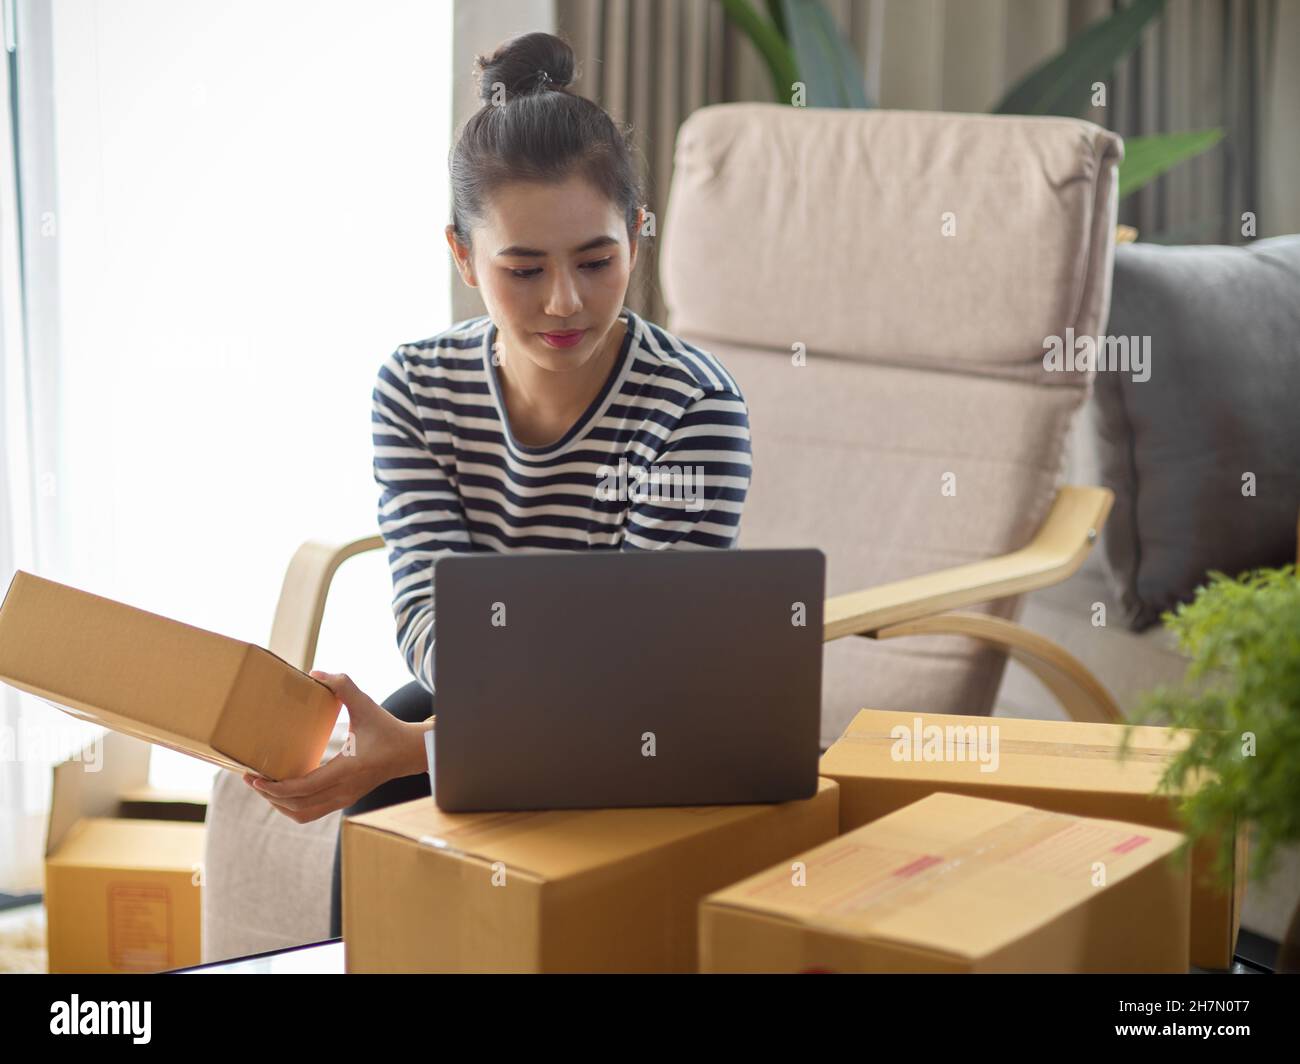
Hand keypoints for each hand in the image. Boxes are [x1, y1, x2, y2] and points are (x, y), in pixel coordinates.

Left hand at [241, 671, 428, 823]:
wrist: (409, 753)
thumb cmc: (387, 729)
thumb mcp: (366, 705)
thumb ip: (343, 686)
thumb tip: (315, 673)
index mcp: (346, 770)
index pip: (303, 788)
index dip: (275, 787)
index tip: (254, 777)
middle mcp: (344, 790)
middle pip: (296, 805)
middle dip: (269, 795)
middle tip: (250, 779)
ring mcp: (344, 798)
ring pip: (302, 814)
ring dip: (279, 804)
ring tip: (263, 787)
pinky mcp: (344, 800)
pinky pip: (312, 812)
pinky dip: (292, 807)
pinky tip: (283, 792)